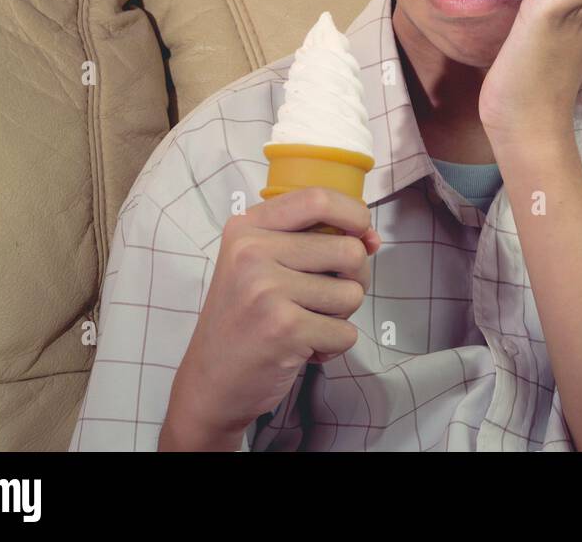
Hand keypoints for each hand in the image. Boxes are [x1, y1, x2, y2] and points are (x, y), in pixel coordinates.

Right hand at [160, 188, 379, 449]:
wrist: (208, 383)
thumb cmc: (245, 320)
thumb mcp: (262, 264)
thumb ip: (315, 241)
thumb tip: (373, 239)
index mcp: (247, 227)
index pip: (318, 197)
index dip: (355, 213)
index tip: (362, 234)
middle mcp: (252, 252)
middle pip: (350, 250)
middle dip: (354, 279)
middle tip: (325, 300)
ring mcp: (266, 290)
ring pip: (352, 293)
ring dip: (340, 316)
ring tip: (306, 323)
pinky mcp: (283, 328)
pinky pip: (346, 333)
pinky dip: (333, 346)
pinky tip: (302, 348)